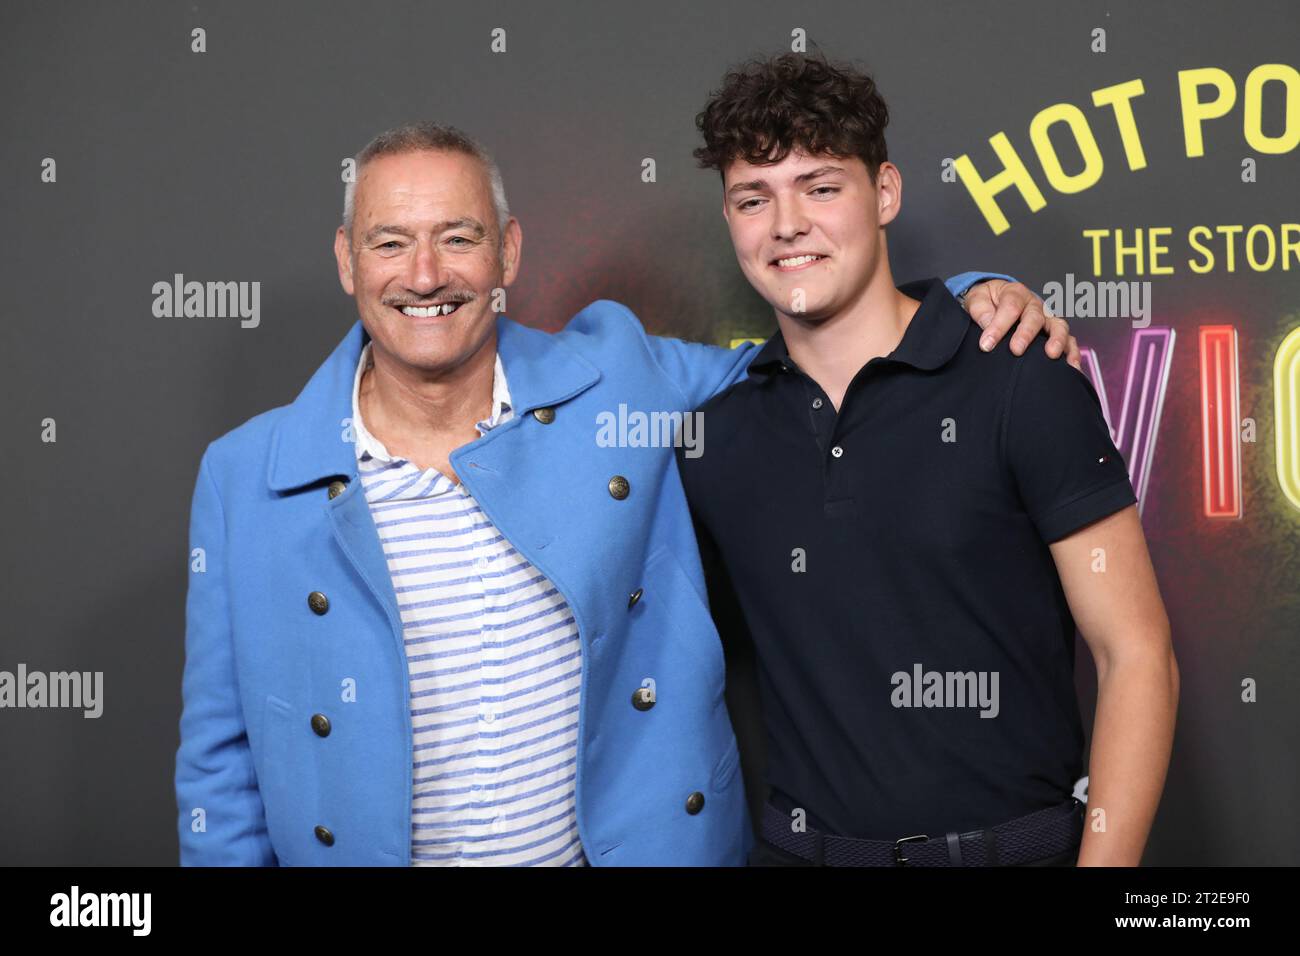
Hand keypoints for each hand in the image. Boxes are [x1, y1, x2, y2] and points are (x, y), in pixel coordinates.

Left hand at [963, 279, 1079, 369]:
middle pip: (1035, 317)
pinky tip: (1071, 366)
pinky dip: (1072, 352)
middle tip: (1016, 350)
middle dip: (1026, 334)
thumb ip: (981, 310)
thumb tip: (987, 324)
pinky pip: (1069, 340)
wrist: (997, 299)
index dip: (998, 326)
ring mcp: (1047, 318)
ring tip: (1051, 355)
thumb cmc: (988, 301)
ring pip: (1058, 326)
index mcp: (1015, 293)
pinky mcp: (1055, 332)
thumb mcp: (977, 299)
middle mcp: (1034, 305)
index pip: (1010, 307)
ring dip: (1056, 340)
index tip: (986, 344)